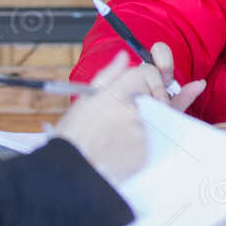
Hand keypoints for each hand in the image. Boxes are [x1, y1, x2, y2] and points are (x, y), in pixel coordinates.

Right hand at [55, 55, 206, 182]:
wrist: (70, 169)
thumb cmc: (73, 134)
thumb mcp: (85, 98)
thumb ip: (109, 74)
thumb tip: (124, 56)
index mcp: (117, 92)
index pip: (149, 72)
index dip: (149, 78)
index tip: (145, 87)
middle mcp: (132, 109)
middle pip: (155, 96)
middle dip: (148, 101)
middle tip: (123, 115)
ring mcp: (140, 131)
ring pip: (152, 119)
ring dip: (140, 124)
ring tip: (114, 136)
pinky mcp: (145, 151)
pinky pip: (150, 141)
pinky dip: (139, 144)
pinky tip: (119, 148)